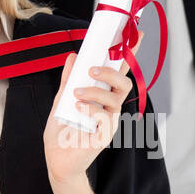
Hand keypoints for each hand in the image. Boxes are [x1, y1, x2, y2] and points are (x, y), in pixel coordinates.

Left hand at [44, 51, 132, 182]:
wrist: (57, 160)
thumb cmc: (61, 131)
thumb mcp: (61, 100)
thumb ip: (68, 80)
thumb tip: (72, 56)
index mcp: (101, 95)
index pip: (119, 70)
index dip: (129, 53)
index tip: (137, 33)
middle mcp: (110, 106)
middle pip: (124, 82)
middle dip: (110, 71)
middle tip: (90, 70)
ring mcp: (110, 120)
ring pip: (115, 97)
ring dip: (94, 91)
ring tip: (76, 95)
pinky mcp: (106, 134)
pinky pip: (106, 116)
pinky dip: (91, 108)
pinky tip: (78, 108)